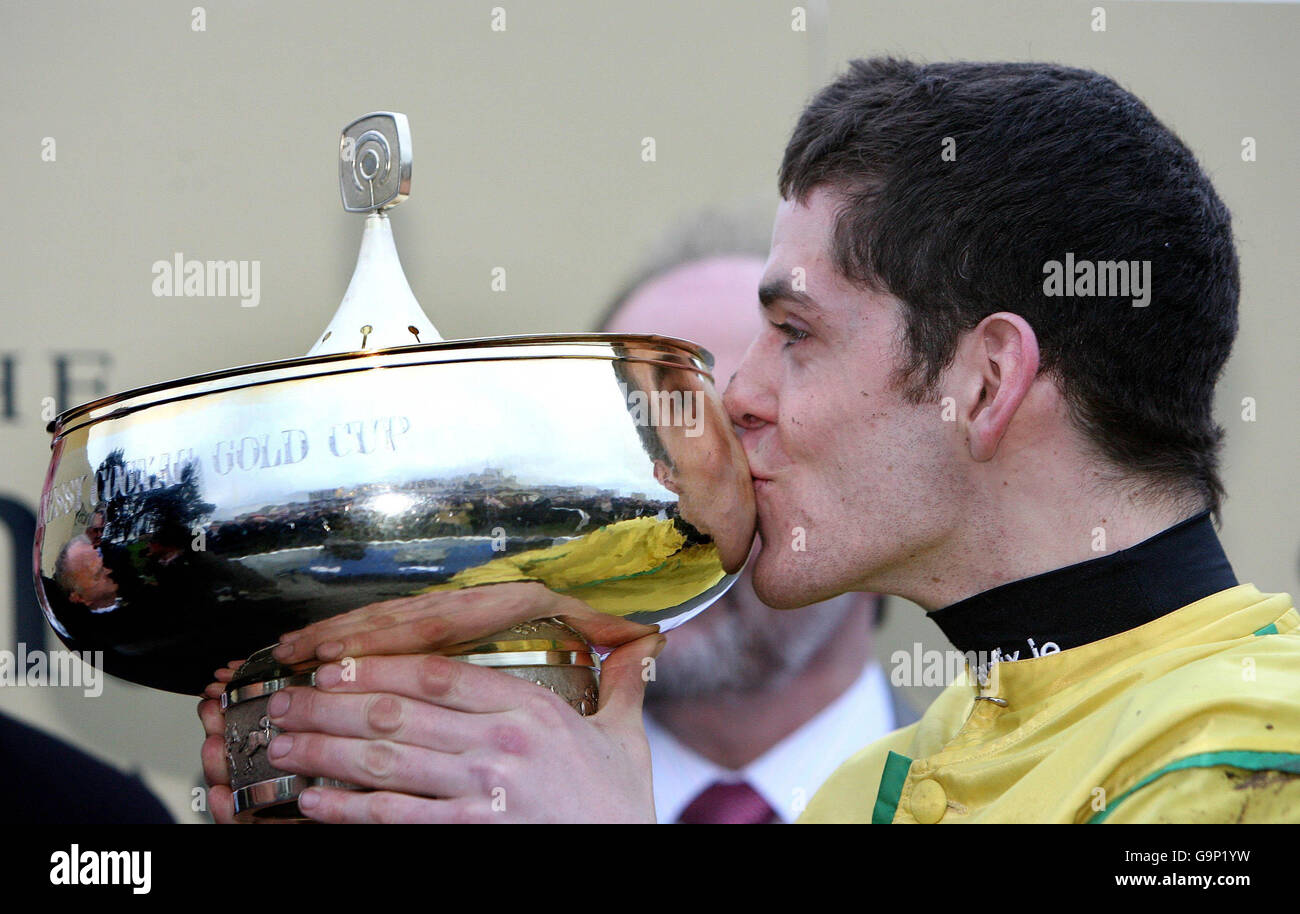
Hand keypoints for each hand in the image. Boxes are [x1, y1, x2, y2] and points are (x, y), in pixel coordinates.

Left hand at [198, 582, 660, 821]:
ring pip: (387, 762)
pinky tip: (313, 801)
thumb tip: (645, 641)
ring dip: (325, 751)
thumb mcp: (627, 738)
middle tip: (287, 701)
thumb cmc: (617, 806)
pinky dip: (348, 808)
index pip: (440, 675)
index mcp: (533, 710)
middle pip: (398, 714)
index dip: (379, 666)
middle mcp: (502, 746)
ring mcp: (482, 794)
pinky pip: (396, 817)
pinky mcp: (470, 836)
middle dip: (332, 705)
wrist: (625, 860)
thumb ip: (624, 684)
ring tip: (283, 744)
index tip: (336, 663)